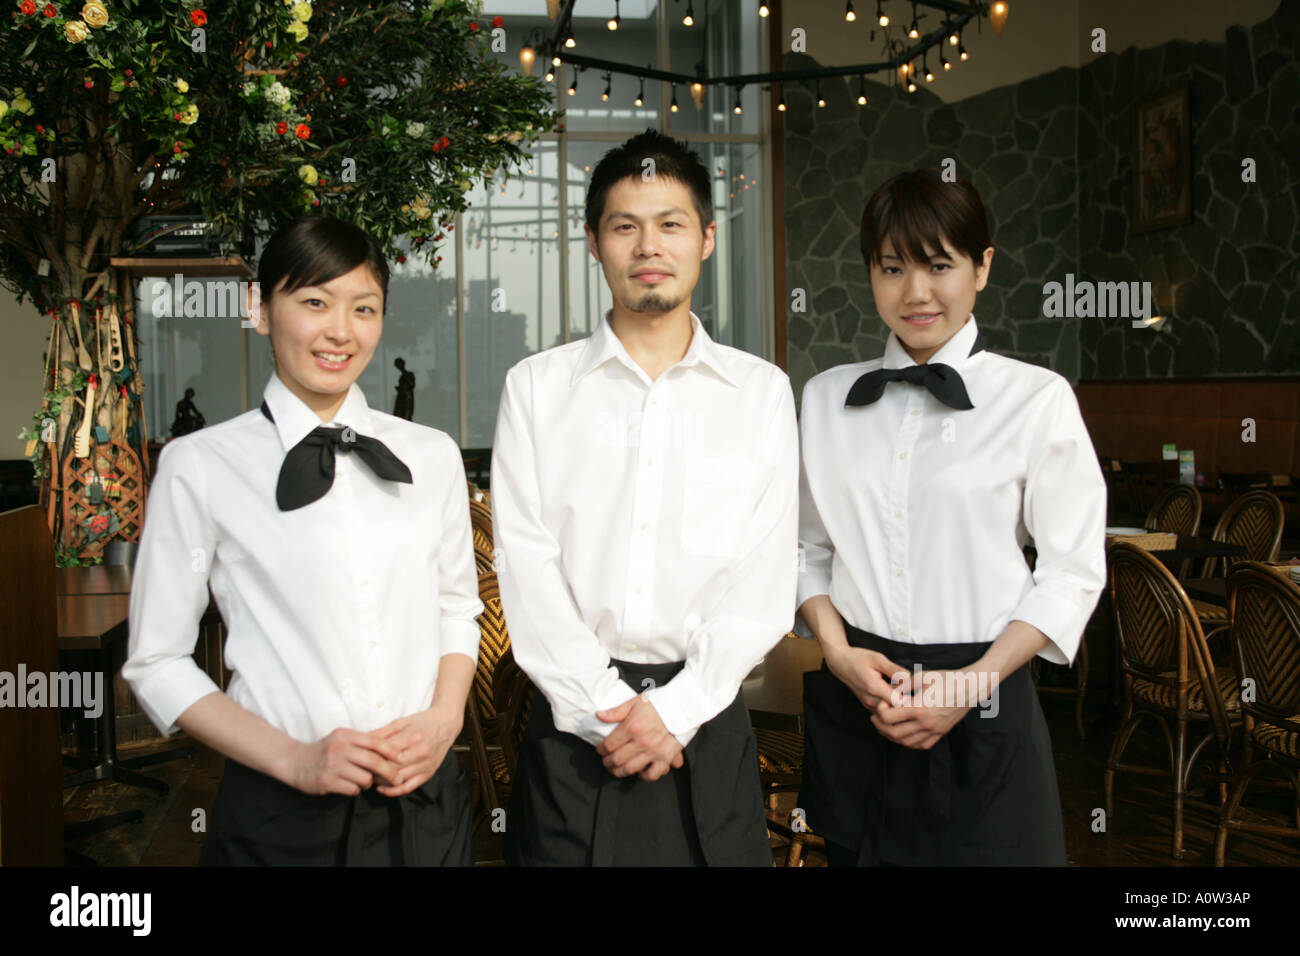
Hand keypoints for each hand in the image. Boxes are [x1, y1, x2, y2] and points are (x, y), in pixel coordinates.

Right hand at [289, 728, 403, 795]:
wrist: (295, 762)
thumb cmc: (326, 750)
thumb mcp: (342, 739)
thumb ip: (363, 742)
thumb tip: (394, 748)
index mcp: (346, 735)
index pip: (375, 742)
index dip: (392, 751)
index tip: (402, 759)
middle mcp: (339, 748)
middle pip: (373, 761)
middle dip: (389, 771)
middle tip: (396, 778)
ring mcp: (332, 765)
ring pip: (365, 778)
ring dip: (368, 783)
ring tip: (363, 781)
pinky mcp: (327, 781)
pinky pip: (353, 789)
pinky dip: (356, 790)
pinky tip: (350, 786)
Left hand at [370, 700, 463, 796]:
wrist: (446, 724)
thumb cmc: (422, 721)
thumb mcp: (401, 722)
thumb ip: (382, 732)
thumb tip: (362, 740)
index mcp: (413, 737)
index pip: (386, 752)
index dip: (371, 757)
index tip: (359, 759)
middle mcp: (421, 752)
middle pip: (391, 767)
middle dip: (374, 771)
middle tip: (361, 771)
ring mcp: (426, 764)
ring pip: (398, 779)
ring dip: (381, 782)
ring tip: (370, 778)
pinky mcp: (429, 773)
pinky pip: (409, 788)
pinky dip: (394, 791)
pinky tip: (383, 788)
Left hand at [595, 696, 684, 781]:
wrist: (683, 705)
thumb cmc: (660, 702)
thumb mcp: (635, 702)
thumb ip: (616, 711)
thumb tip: (599, 715)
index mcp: (632, 727)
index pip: (608, 745)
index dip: (600, 750)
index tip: (600, 750)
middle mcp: (641, 741)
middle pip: (616, 759)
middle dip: (607, 762)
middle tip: (606, 761)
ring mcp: (653, 751)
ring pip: (630, 769)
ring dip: (619, 772)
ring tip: (616, 769)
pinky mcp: (665, 758)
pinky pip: (652, 774)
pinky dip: (644, 776)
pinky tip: (640, 772)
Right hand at [825, 644, 906, 712]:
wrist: (840, 663)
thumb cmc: (859, 658)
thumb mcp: (878, 659)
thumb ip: (895, 670)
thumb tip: (911, 678)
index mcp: (874, 688)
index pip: (899, 702)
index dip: (910, 697)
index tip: (915, 689)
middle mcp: (870, 700)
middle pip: (895, 710)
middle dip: (906, 702)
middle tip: (914, 690)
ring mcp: (868, 705)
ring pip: (890, 712)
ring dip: (898, 703)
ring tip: (906, 691)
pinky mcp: (868, 705)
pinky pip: (884, 710)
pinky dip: (891, 704)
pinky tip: (896, 692)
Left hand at [871, 668, 973, 749]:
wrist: (969, 688)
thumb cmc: (946, 679)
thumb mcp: (921, 676)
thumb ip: (902, 685)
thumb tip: (889, 691)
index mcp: (919, 708)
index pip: (888, 717)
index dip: (880, 710)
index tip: (881, 703)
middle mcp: (926, 723)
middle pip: (893, 733)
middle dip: (880, 726)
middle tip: (876, 717)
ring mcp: (934, 731)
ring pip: (905, 742)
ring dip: (892, 736)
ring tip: (886, 726)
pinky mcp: (940, 734)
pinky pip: (920, 745)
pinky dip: (908, 742)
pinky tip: (903, 733)